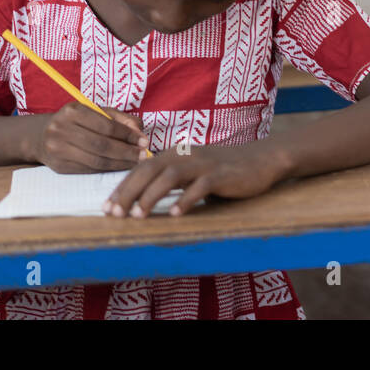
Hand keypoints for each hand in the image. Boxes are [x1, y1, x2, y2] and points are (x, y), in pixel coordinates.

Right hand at [30, 102, 149, 172]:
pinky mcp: (59, 166)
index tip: (144, 141)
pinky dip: (108, 170)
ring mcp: (58, 149)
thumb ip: (120, 119)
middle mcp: (61, 129)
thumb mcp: (96, 112)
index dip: (128, 135)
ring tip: (136, 163)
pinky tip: (120, 167)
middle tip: (144, 155)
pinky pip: (89, 170)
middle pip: (102, 145)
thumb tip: (139, 132)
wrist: (42, 136)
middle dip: (127, 152)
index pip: (107, 126)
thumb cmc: (77, 122)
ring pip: (96, 160)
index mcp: (73, 111)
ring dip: (120, 163)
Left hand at [104, 144, 284, 217]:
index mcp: (177, 154)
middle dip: (129, 191)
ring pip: (171, 175)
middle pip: (150, 169)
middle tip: (114, 213)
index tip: (107, 207)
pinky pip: (201, 186)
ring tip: (138, 215)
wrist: (262, 159)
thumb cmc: (224, 169)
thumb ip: (172, 180)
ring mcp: (205, 164)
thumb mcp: (194, 171)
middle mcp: (186, 155)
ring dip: (151, 195)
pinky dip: (187, 199)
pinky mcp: (222, 174)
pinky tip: (176, 214)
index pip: (142, 168)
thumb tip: (141, 199)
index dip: (123, 187)